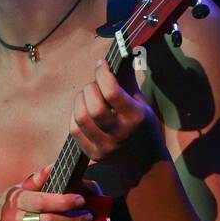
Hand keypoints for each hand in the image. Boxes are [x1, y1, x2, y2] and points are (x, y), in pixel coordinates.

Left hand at [70, 59, 166, 187]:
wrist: (145, 165)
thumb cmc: (144, 128)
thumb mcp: (142, 104)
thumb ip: (128, 81)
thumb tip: (120, 55)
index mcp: (135, 117)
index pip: (112, 93)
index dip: (103, 74)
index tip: (101, 65)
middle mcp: (119, 133)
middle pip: (93, 107)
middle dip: (90, 88)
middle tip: (95, 84)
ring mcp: (104, 146)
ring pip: (80, 118)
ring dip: (79, 100)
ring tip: (87, 96)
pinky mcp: (92, 154)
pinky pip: (74, 130)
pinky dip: (75, 115)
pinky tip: (84, 110)